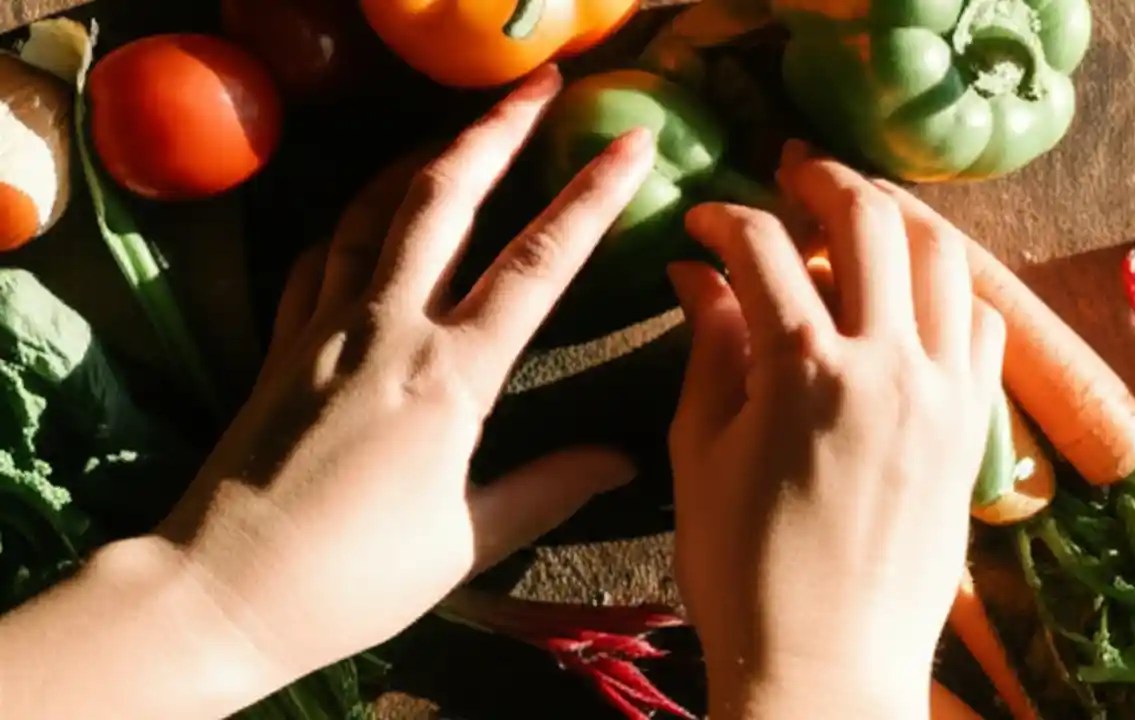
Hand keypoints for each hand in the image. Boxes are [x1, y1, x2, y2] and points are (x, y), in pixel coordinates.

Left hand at [155, 65, 654, 701]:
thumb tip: (623, 459)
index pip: (538, 265)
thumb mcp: (469, 543)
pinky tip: (373, 210)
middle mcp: (386, 328)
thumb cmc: (354, 578)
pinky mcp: (281, 340)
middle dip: (497, 130)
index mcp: (449, 377)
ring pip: (375, 209)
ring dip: (425, 156)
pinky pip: (321, 252)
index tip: (632, 142)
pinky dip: (355, 216)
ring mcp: (324, 325)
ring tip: (463, 127)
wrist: (222, 592)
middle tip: (538, 83)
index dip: (592, 196)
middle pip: (444, 198)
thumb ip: (549, 489)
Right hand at [667, 142, 1003, 718]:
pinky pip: (982, 324)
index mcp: (803, 368)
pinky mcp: (976, 425)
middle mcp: (887, 361)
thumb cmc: (742, 569)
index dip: (726, 218)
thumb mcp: (699, 452)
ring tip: (857, 219)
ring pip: (942, 258)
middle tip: (789, 177)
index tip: (705, 222)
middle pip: (868, 220)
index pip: (762, 248)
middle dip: (822, 180)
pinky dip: (947, 290)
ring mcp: (945, 391)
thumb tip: (696, 274)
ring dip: (895, 221)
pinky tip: (912, 298)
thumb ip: (709, 348)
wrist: (827, 662)